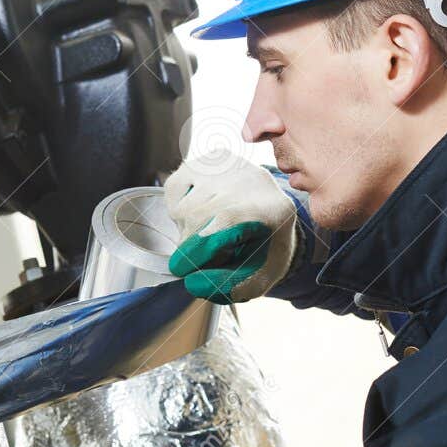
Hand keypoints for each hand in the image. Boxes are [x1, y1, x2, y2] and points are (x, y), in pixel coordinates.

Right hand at [164, 152, 298, 302]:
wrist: (271, 210)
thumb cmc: (263, 247)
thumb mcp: (259, 276)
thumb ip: (230, 287)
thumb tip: (192, 284)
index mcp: (274, 209)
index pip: (225, 221)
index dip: (197, 249)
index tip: (182, 270)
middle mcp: (252, 179)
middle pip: (198, 216)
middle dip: (190, 245)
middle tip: (199, 257)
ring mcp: (229, 164)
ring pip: (183, 206)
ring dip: (185, 229)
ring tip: (207, 232)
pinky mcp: (207, 158)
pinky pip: (172, 189)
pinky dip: (177, 208)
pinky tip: (199, 212)